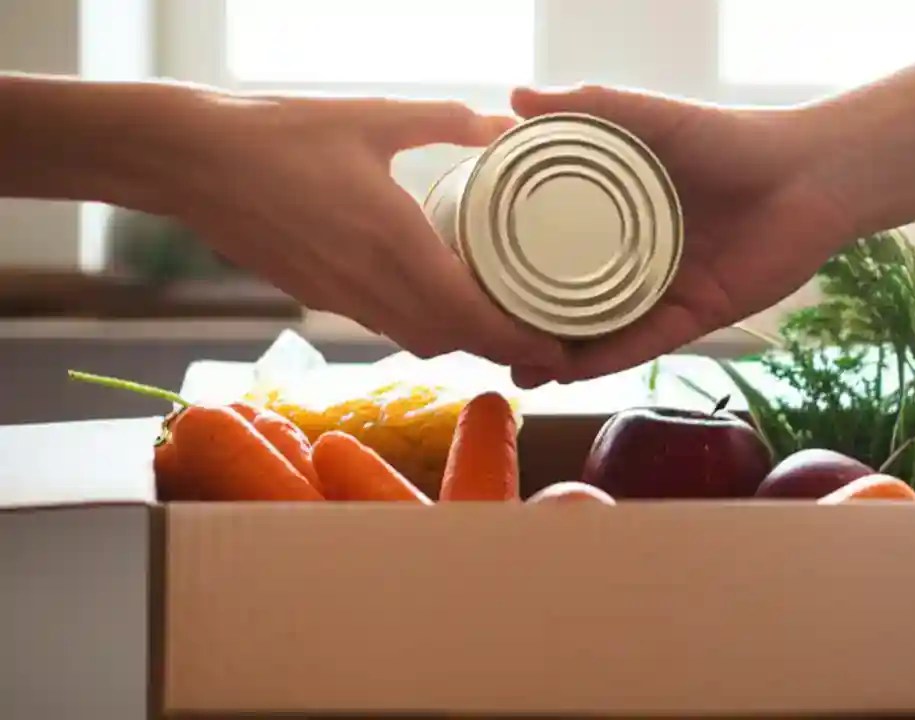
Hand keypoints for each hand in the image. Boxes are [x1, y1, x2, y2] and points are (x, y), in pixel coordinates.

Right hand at [170, 92, 564, 368]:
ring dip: (460, 340)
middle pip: (452, 342)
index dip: (518, 342)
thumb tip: (504, 123)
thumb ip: (446, 123)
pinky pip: (385, 326)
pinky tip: (435, 295)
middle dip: (500, 348)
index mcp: (394, 243)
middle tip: (542, 338)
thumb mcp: (374, 117)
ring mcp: (341, 299)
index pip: (471, 317)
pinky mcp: (319, 298)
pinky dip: (422, 325)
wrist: (192, 162)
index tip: (558, 352)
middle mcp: (371, 285)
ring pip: (418, 340)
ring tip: (498, 320)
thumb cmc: (281, 133)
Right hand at [508, 85, 851, 386]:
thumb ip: (590, 108)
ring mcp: (659, 289)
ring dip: (556, 351)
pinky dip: (603, 358)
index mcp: (617, 210)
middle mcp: (631, 254)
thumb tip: (514, 98)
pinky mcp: (692, 317)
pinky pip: (640, 343)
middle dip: (526, 319)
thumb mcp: (652, 117)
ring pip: (597, 330)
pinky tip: (564, 368)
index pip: (551, 240)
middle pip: (568, 294)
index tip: (466, 271)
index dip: (511, 259)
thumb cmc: (732, 139)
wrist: (810, 176)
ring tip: (514, 365)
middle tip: (481, 333)